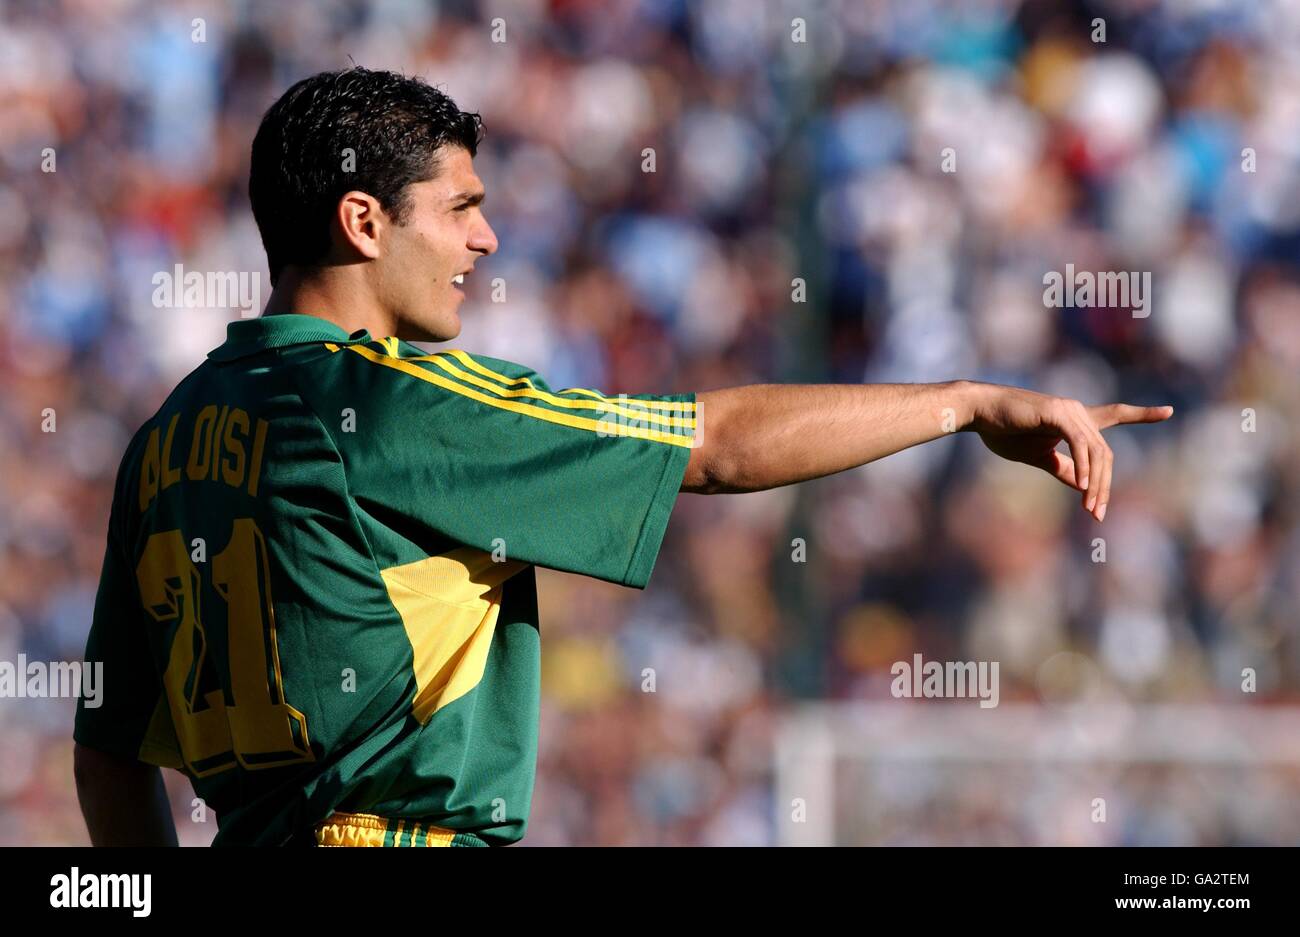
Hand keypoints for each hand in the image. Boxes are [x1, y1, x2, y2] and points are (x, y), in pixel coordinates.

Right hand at [965, 383, 1173, 522]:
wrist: (980, 414)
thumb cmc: (1004, 431)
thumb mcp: (1036, 456)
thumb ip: (1062, 468)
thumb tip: (1082, 485)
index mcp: (1075, 420)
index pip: (1114, 414)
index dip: (1141, 415)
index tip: (1168, 411)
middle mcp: (1078, 412)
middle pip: (1105, 453)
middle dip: (1105, 486)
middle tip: (1097, 514)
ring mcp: (1070, 411)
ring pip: (1097, 452)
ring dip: (1096, 484)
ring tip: (1090, 508)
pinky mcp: (1058, 414)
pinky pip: (1080, 444)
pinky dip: (1084, 466)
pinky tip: (1082, 486)